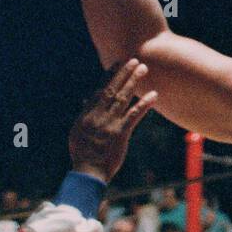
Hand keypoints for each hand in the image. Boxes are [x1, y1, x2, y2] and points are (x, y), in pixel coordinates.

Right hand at [68, 60, 158, 183]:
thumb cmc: (83, 154)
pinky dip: (144, 104)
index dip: (109, 76)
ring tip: (143, 68)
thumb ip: (85, 115)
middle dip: (123, 74)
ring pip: (123, 98)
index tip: (117, 64)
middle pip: (112, 90)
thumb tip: (88, 99)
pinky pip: (134, 115)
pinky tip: (154, 94)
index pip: (100, 90)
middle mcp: (97, 115)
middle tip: (134, 60)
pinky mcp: (121, 133)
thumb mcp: (78, 132)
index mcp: (87, 114)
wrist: (88, 171)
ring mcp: (109, 124)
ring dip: (134, 82)